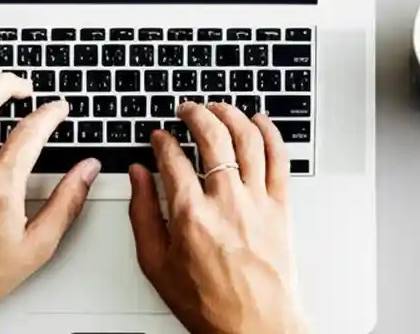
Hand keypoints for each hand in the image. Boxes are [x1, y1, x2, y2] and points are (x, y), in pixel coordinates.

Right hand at [129, 101, 307, 333]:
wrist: (255, 326)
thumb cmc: (209, 303)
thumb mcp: (157, 264)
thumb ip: (143, 213)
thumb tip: (138, 175)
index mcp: (190, 214)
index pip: (173, 157)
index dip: (162, 140)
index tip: (159, 136)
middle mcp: (226, 200)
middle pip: (212, 136)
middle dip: (196, 114)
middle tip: (187, 110)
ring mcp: (257, 200)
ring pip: (247, 139)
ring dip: (231, 115)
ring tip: (218, 108)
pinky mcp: (281, 206)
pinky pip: (279, 158)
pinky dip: (270, 133)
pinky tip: (260, 122)